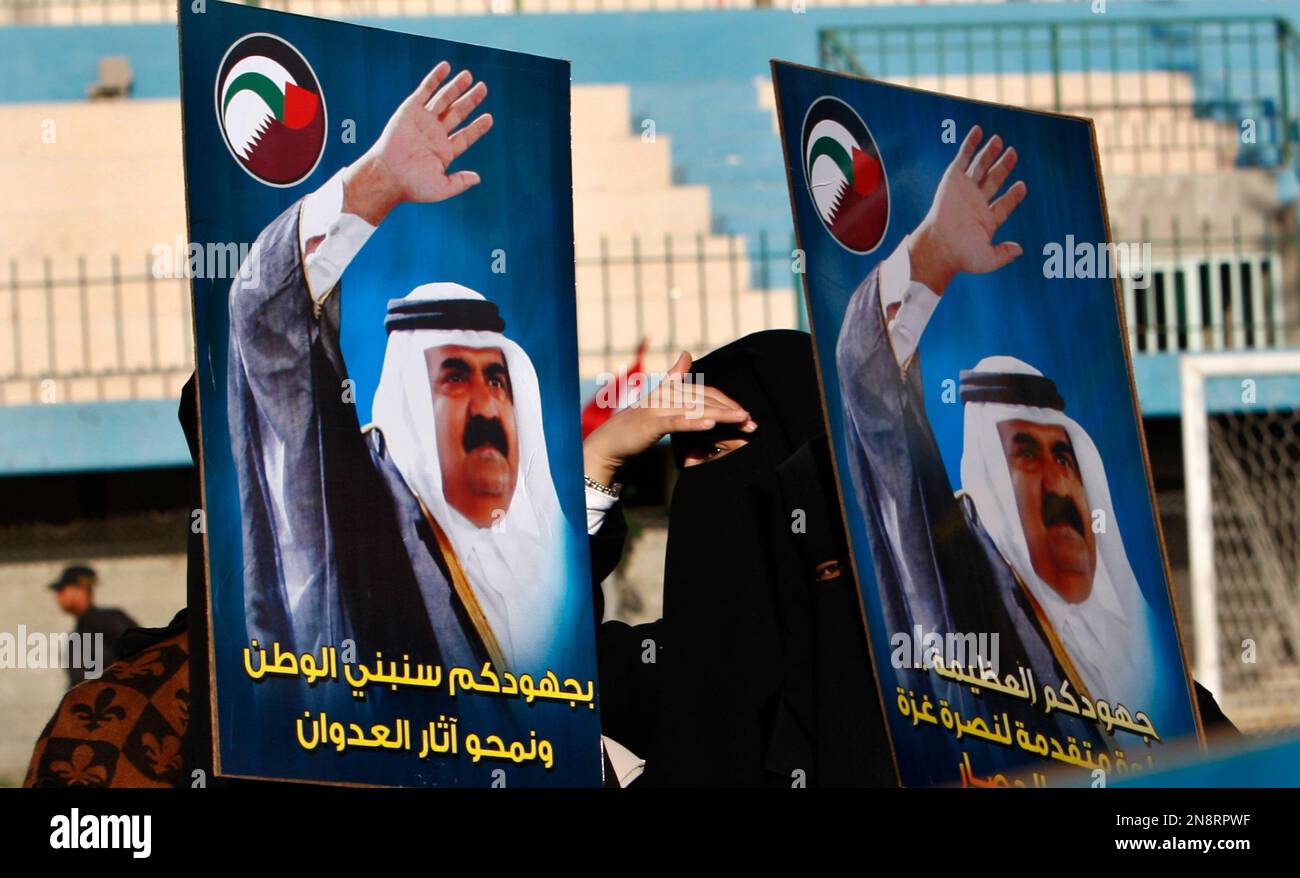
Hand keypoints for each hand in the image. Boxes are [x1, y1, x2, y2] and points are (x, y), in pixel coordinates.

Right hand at [341, 61, 493, 224]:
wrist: (388, 176)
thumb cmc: (412, 186)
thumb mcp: (441, 188)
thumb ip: (460, 182)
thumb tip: (478, 178)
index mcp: (444, 152)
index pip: (465, 136)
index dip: (477, 128)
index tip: (489, 118)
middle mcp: (435, 134)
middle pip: (457, 113)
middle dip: (470, 101)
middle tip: (483, 88)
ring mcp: (423, 121)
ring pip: (443, 100)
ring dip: (456, 87)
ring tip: (469, 75)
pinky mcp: (410, 110)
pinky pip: (425, 91)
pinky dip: (435, 79)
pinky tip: (446, 67)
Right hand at [583, 351, 756, 487]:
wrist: (609, 442)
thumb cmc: (635, 424)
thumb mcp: (657, 400)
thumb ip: (673, 377)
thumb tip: (686, 355)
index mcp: (670, 389)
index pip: (706, 392)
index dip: (727, 402)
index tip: (746, 415)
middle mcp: (665, 394)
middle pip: (705, 400)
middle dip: (731, 411)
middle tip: (752, 423)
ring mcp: (657, 408)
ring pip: (695, 409)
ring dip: (721, 415)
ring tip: (741, 421)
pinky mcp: (650, 424)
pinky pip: (676, 422)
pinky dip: (695, 422)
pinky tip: (711, 424)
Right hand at [906, 125, 1026, 294]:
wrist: (940, 247)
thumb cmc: (962, 257)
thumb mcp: (988, 259)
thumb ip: (1004, 254)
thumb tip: (1020, 250)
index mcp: (986, 220)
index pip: (1003, 204)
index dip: (1013, 196)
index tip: (1022, 186)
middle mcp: (976, 203)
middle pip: (993, 181)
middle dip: (1003, 167)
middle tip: (1013, 154)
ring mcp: (965, 190)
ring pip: (980, 167)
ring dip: (989, 154)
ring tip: (999, 140)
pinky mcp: (952, 180)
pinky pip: (963, 159)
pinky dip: (970, 145)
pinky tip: (978, 131)